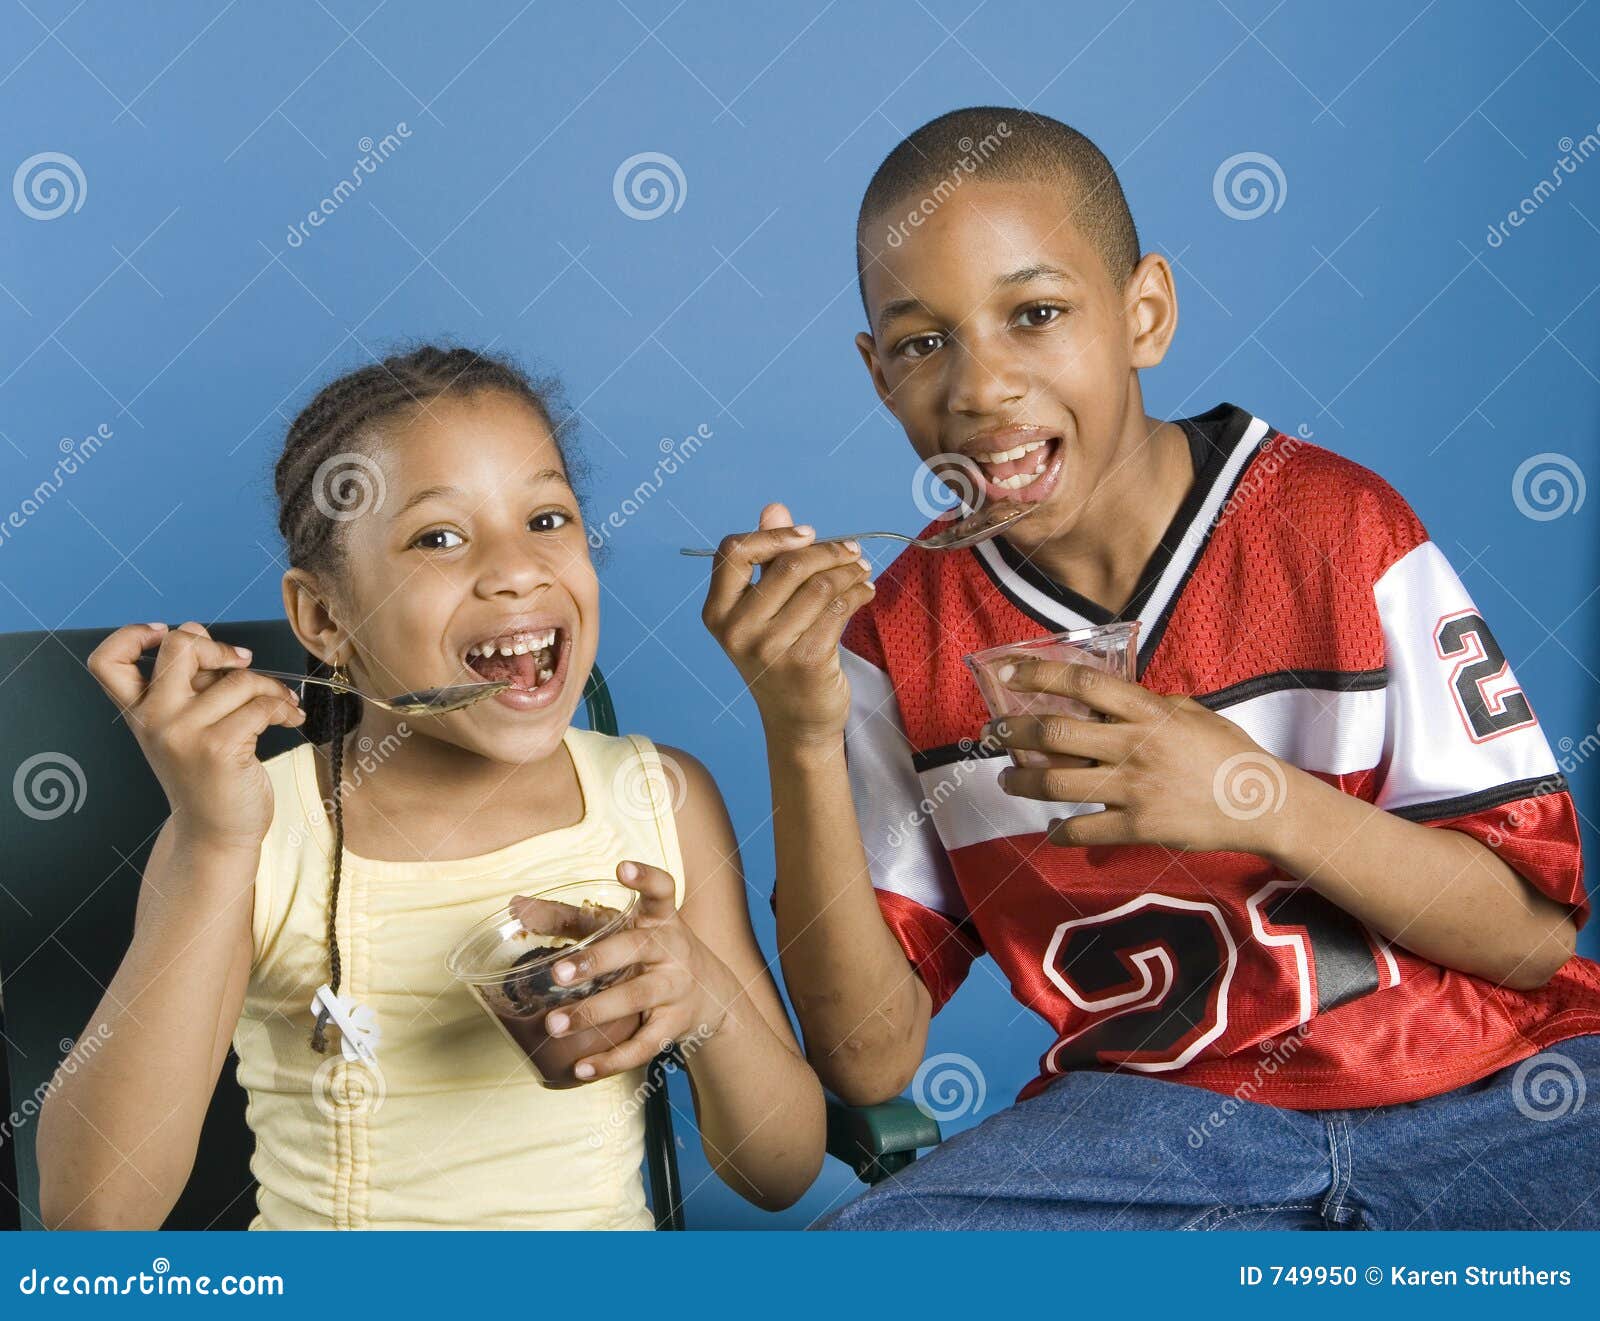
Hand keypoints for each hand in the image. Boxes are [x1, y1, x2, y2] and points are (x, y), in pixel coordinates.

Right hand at [87, 621, 305, 847]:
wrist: (215, 833)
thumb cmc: (208, 775)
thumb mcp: (183, 728)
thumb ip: (188, 686)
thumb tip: (212, 641)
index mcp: (139, 711)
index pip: (107, 660)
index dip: (133, 635)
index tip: (165, 634)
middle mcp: (154, 719)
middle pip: (180, 646)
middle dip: (219, 646)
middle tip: (241, 664)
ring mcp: (184, 734)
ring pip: (237, 678)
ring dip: (271, 686)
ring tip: (281, 703)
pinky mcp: (219, 748)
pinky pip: (261, 705)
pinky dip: (283, 707)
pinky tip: (290, 719)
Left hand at [517, 860, 733, 1081]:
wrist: (712, 995)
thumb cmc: (650, 953)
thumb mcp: (624, 930)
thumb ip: (571, 919)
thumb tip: (515, 906)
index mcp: (658, 919)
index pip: (661, 889)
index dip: (645, 877)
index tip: (622, 867)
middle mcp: (671, 948)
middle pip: (636, 948)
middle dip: (596, 960)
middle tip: (557, 974)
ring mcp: (675, 987)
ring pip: (636, 997)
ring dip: (593, 1011)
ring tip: (554, 1024)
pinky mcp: (674, 1024)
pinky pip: (643, 1044)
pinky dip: (610, 1059)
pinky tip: (581, 1068)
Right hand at [699, 502, 873, 744]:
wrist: (797, 720)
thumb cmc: (781, 657)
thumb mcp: (765, 610)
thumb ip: (767, 559)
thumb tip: (774, 507)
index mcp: (718, 612)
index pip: (734, 551)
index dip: (774, 535)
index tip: (807, 534)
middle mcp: (737, 630)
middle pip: (789, 564)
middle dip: (829, 550)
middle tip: (852, 550)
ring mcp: (770, 648)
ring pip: (820, 585)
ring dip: (849, 571)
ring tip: (861, 571)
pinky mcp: (805, 661)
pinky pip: (839, 609)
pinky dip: (859, 593)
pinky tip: (866, 591)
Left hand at [985, 658, 1289, 854]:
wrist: (1262, 803)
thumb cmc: (1227, 752)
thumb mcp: (1190, 711)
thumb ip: (1147, 704)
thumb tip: (1108, 700)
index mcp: (1146, 711)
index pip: (1082, 684)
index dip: (1039, 674)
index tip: (1008, 671)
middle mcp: (1134, 745)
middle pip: (1054, 735)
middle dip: (1013, 732)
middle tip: (992, 733)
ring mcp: (1134, 788)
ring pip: (1057, 784)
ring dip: (1022, 782)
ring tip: (1008, 779)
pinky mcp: (1139, 827)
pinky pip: (1084, 830)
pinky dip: (1060, 831)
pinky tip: (1052, 829)